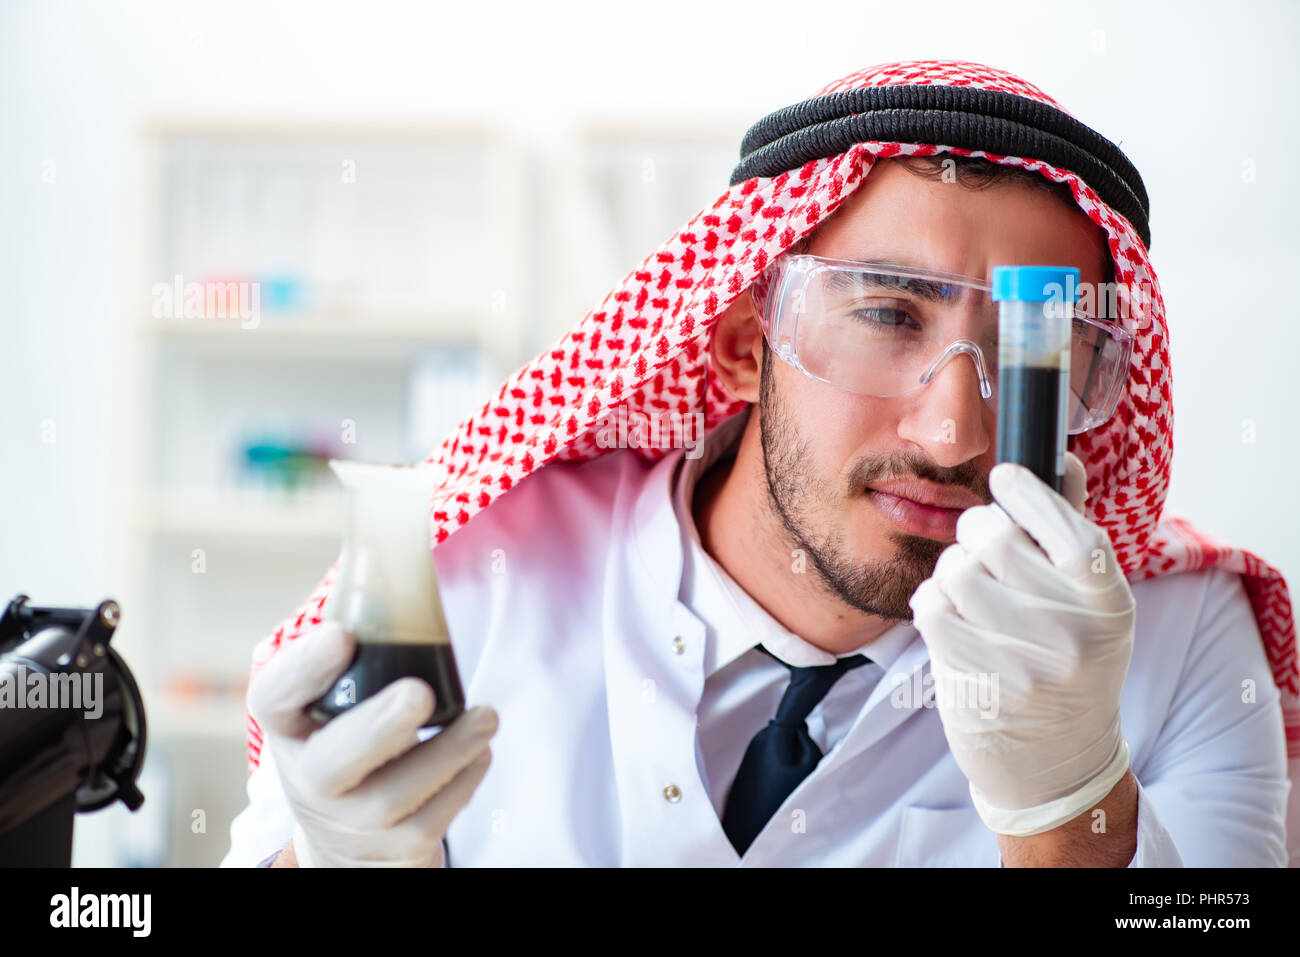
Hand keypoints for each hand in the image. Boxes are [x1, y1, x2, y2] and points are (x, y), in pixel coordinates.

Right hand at [247, 622, 497, 866]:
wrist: (348, 840)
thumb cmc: (351, 742)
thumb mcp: (339, 700)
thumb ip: (362, 648)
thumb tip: (404, 555)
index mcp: (288, 727)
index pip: (275, 697)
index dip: (303, 668)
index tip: (341, 635)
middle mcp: (308, 779)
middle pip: (333, 761)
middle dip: (377, 726)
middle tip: (418, 692)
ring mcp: (348, 823)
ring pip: (395, 796)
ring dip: (449, 750)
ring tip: (486, 717)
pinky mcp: (392, 852)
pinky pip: (432, 819)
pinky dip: (464, 780)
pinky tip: (480, 751)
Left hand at [908, 451, 1134, 836]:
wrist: (1058, 761)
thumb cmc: (1069, 663)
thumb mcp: (1090, 602)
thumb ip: (1070, 531)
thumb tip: (1060, 459)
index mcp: (1106, 595)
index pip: (1060, 518)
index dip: (1021, 490)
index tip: (1002, 479)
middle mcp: (1074, 626)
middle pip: (992, 535)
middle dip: (974, 534)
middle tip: (979, 550)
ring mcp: (1027, 659)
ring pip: (954, 571)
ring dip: (949, 573)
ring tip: (966, 591)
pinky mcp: (980, 682)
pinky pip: (931, 610)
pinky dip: (931, 605)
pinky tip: (948, 619)